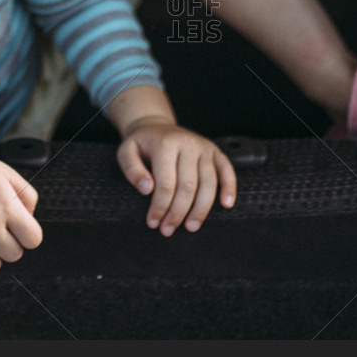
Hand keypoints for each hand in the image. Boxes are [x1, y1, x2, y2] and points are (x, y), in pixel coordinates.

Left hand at [117, 117, 236, 235]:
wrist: (155, 127)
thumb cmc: (141, 145)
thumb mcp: (126, 152)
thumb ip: (132, 170)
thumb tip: (148, 189)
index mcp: (166, 144)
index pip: (166, 183)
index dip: (160, 206)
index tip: (153, 222)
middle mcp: (188, 144)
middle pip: (188, 186)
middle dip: (178, 212)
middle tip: (168, 230)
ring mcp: (204, 147)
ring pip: (209, 183)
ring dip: (201, 209)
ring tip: (191, 227)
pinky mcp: (215, 151)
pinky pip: (227, 170)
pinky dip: (230, 188)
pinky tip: (226, 205)